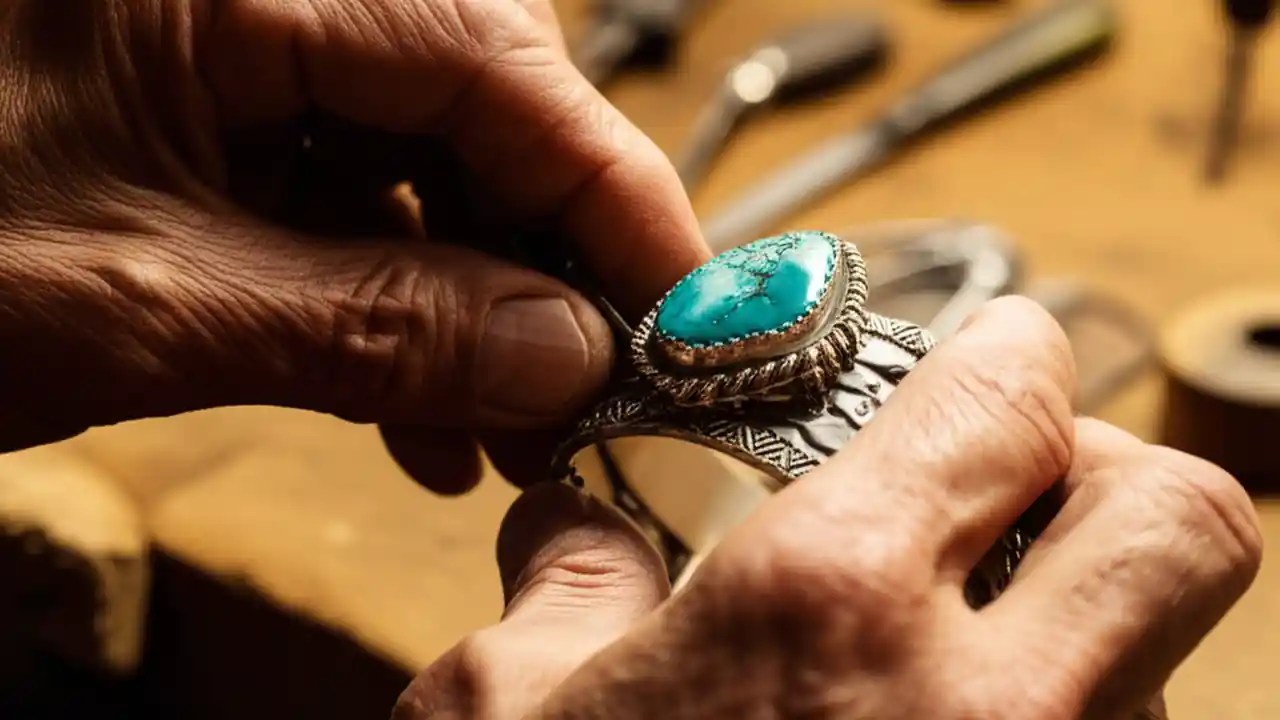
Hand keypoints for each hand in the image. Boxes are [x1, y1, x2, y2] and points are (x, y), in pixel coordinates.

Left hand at [0, 0, 706, 488]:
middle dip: (545, 264)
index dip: (621, 209)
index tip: (692, 323)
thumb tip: (571, 356)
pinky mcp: (216, 82)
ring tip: (491, 427)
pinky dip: (393, 287)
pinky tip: (411, 393)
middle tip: (585, 395)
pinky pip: (353, 172)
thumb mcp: (151, 300)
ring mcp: (243, 23)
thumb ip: (384, 325)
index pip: (514, 72)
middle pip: (489, 103)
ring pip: (429, 149)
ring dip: (471, 295)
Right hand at [396, 298, 1261, 718]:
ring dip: (1081, 641)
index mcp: (828, 607)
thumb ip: (562, 586)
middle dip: (1112, 481)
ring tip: (946, 675)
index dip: (1011, 356)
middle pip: (1185, 518)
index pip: (1010, 395)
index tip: (991, 365)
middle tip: (1012, 505)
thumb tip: (578, 526)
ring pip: (1162, 675)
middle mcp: (983, 713)